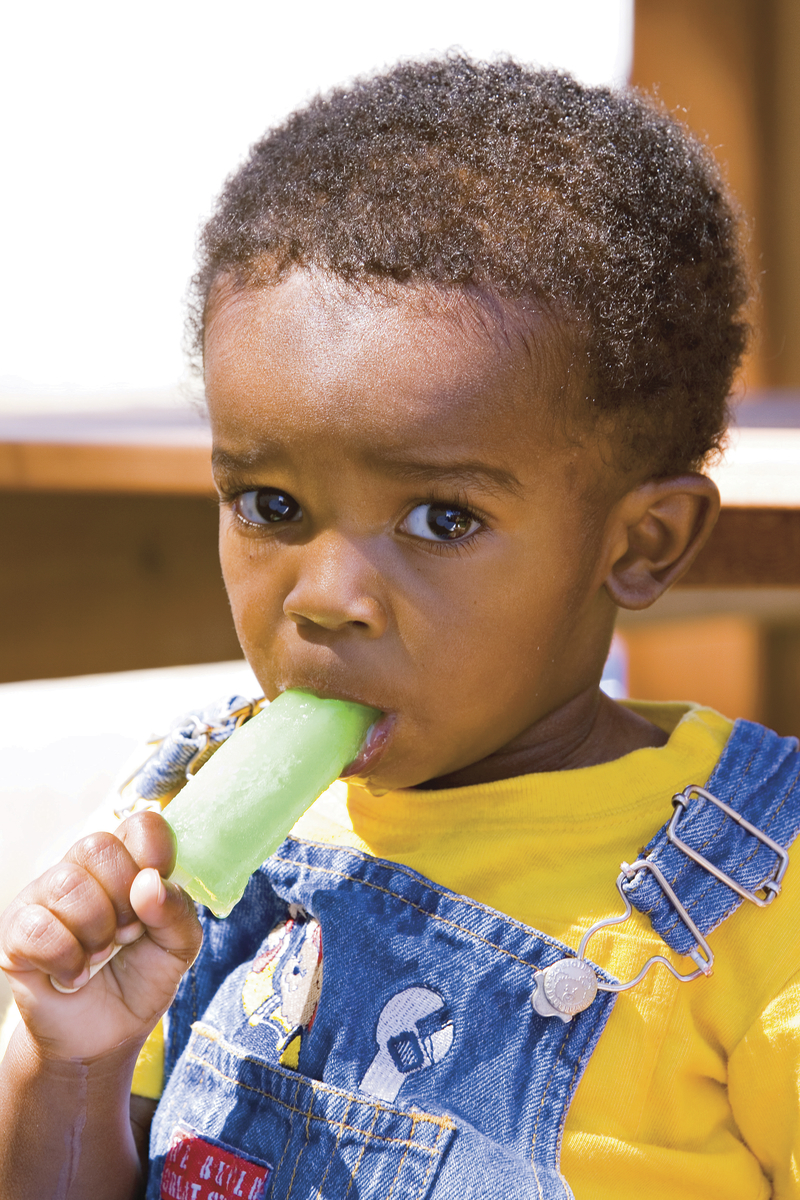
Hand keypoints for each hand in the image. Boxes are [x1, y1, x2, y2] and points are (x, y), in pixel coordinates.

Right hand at [0, 811, 201, 1061]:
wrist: (103, 1037)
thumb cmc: (140, 979)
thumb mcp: (178, 948)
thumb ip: (177, 911)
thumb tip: (150, 883)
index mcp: (127, 861)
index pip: (141, 824)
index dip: (155, 857)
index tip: (155, 898)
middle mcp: (82, 869)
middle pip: (98, 846)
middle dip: (123, 899)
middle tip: (128, 934)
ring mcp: (44, 897)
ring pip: (68, 884)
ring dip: (96, 932)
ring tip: (101, 956)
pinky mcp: (16, 931)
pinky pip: (38, 928)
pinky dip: (66, 959)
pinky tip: (74, 975)